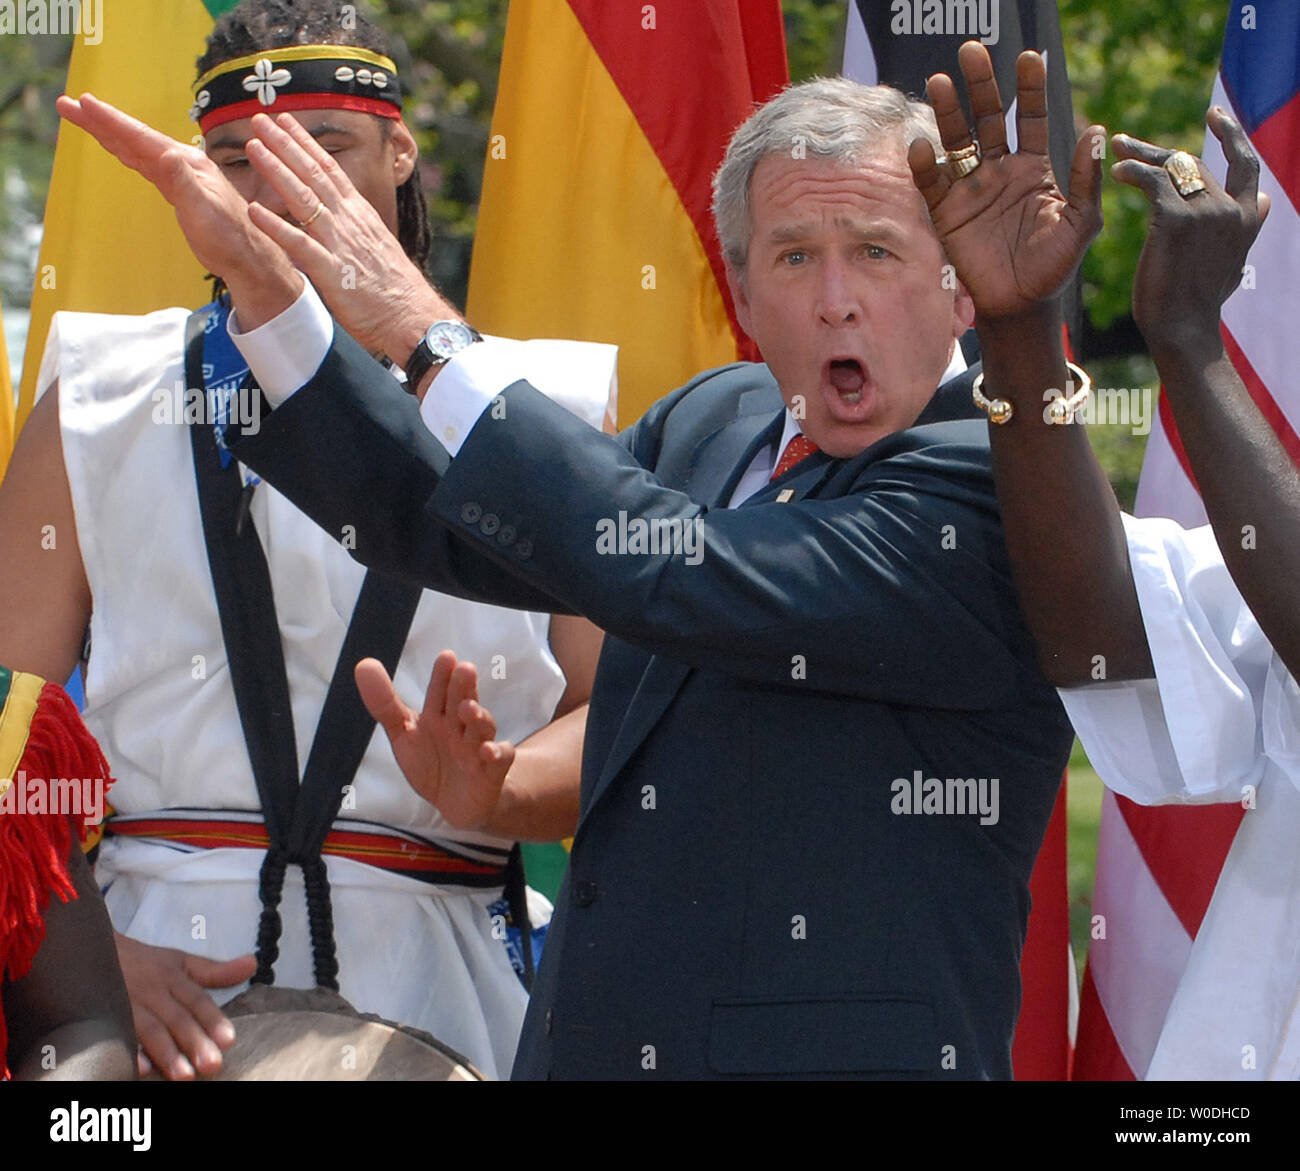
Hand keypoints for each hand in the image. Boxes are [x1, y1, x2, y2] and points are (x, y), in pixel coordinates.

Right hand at [54, 94, 301, 326]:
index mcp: (187, 163)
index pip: (142, 138)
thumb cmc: (229, 239)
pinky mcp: (179, 190)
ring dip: (109, 133)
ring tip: (81, 117)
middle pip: (134, 137)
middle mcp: (184, 163)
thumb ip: (182, 181)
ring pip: (137, 149)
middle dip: (100, 121)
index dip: (111, 121)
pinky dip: (126, 152)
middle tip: (67, 104)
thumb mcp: (203, 211)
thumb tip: (163, 153)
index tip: (84, 104)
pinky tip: (116, 147)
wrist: (248, 258)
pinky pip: (145, 164)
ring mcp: (182, 175)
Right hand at [113, 933, 254, 1079]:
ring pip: (148, 1030)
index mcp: (171, 977)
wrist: (89, 950)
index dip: (212, 1019)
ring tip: (184, 1076)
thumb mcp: (178, 961)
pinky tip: (141, 1070)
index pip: (196, 1000)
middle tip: (212, 1064)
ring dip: (166, 1053)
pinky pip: (114, 1036)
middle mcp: (150, 991)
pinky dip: (127, 1052)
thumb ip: (214, 970)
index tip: (229, 1040)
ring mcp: (125, 1004)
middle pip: (175, 1018)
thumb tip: (253, 964)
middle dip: (194, 1041)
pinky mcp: (101, 1016)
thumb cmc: (141, 963)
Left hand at [242, 112, 450, 359]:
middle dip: (285, 144)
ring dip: (276, 171)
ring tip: (253, 148)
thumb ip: (351, 234)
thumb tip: (334, 226)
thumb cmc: (395, 291)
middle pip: (313, 174)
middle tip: (259, 119)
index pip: (330, 170)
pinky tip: (254, 211)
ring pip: (304, 199)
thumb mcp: (374, 250)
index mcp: (359, 216)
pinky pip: (299, 245)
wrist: (413, 317)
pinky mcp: (331, 271)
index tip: (286, 121)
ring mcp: (339, 244)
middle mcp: (349, 222)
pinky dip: (276, 227)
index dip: (306, 144)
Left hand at [356, 651, 515, 830]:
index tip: (446, 656)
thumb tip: (363, 665)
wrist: (457, 803)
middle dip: (464, 687)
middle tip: (464, 669)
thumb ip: (385, 703)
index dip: (442, 675)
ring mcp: (478, 747)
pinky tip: (488, 750)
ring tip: (469, 708)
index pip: (440, 691)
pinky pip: (500, 758)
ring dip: (479, 717)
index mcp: (439, 716)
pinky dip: (497, 752)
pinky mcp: (492, 771)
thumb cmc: (431, 762)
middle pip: (464, 702)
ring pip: (482, 727)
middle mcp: (460, 727)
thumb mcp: (404, 734)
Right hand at [908, 42, 1103, 320]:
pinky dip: (925, 165)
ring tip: (940, 81)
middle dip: (981, 85)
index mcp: (1033, 168)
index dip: (1029, 88)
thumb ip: (1086, 181)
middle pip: (989, 118)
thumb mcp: (1082, 224)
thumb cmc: (1055, 267)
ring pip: (957, 141)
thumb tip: (1097, 132)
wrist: (1020, 305)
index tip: (1029, 57)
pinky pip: (932, 183)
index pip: (1031, 117)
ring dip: (948, 113)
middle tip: (971, 52)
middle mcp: (999, 171)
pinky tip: (923, 146)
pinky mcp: (946, 214)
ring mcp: (970, 190)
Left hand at [1112, 107, 1269, 355]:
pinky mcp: (1177, 219)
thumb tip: (1264, 201)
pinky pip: (1153, 181)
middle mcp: (1233, 207)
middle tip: (1127, 141)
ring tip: (1116, 148)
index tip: (1216, 116)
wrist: (1183, 327)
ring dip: (1140, 154)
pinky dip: (1134, 171)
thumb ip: (1246, 226)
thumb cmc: (1200, 302)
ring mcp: (1207, 211)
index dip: (1233, 135)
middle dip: (1159, 149)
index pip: (1247, 164)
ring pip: (1173, 167)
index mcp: (1249, 215)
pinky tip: (1118, 171)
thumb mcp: (1234, 259)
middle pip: (1196, 163)